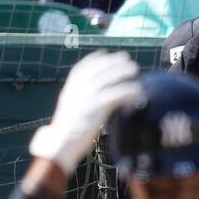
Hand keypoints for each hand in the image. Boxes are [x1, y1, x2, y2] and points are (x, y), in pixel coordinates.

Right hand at [29, 50, 144, 171]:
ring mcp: (86, 98)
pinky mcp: (96, 109)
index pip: (83, 68)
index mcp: (70, 89)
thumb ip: (80, 99)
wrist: (61, 145)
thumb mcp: (71, 109)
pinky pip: (115, 96)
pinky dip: (127, 91)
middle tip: (127, 59)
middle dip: (113, 62)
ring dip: (122, 72)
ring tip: (134, 70)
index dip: (95, 59)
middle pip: (98, 70)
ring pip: (107, 79)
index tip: (105, 54)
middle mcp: (77, 90)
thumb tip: (94, 94)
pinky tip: (137, 91)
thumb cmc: (67, 131)